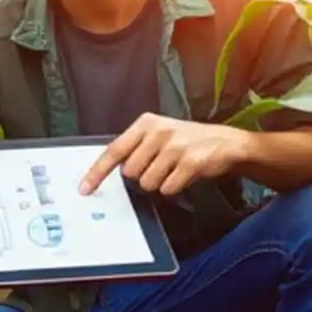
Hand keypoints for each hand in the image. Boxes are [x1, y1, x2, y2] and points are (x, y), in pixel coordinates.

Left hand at [79, 114, 251, 196]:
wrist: (226, 143)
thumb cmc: (187, 141)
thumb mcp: (158, 135)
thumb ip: (135, 148)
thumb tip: (109, 171)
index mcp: (146, 123)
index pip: (114, 150)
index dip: (97, 172)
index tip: (85, 188)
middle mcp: (159, 131)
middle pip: (130, 172)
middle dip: (141, 177)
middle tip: (158, 167)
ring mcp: (175, 146)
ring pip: (148, 183)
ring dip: (159, 183)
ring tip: (173, 170)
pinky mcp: (191, 162)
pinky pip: (168, 188)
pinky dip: (174, 188)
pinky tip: (184, 175)